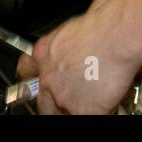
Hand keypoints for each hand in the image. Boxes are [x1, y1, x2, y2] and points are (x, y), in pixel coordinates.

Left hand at [15, 12, 139, 114]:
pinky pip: (86, 116)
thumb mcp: (72, 29)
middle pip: (41, 101)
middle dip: (52, 102)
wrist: (114, 36)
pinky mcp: (82, 111)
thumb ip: (67, 45)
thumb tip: (75, 47)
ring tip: (89, 103)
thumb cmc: (103, 24)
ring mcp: (63, 97)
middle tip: (66, 98)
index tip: (38, 80)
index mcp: (44, 53)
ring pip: (61, 113)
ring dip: (73, 109)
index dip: (34, 77)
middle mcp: (48, 78)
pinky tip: (107, 105)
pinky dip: (99, 111)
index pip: (26, 70)